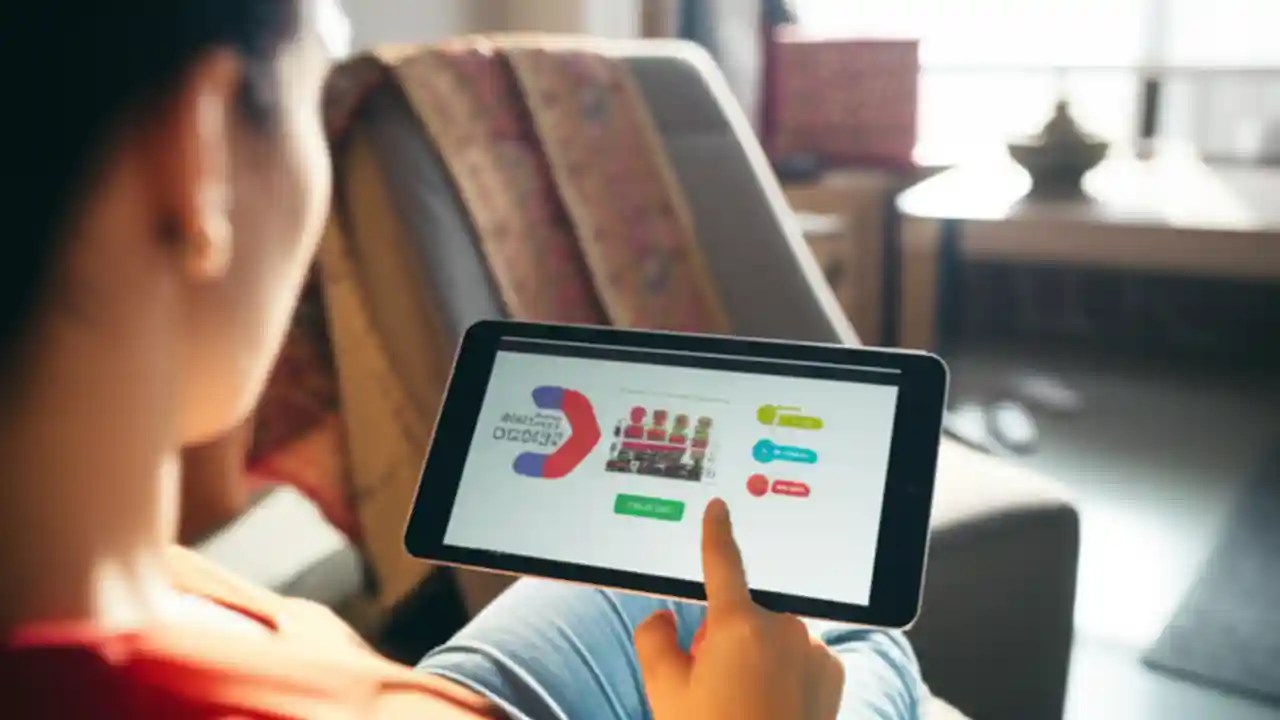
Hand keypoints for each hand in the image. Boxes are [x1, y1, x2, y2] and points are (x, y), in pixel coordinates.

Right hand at [634, 499, 843, 719]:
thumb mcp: (664, 694)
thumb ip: (654, 640)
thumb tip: (663, 619)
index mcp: (738, 626)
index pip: (722, 564)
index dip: (716, 534)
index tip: (718, 508)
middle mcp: (782, 628)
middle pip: (741, 613)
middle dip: (722, 636)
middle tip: (710, 685)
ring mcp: (812, 649)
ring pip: (771, 635)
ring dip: (755, 654)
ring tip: (742, 704)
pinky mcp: (832, 671)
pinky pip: (798, 656)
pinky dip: (784, 672)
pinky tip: (771, 707)